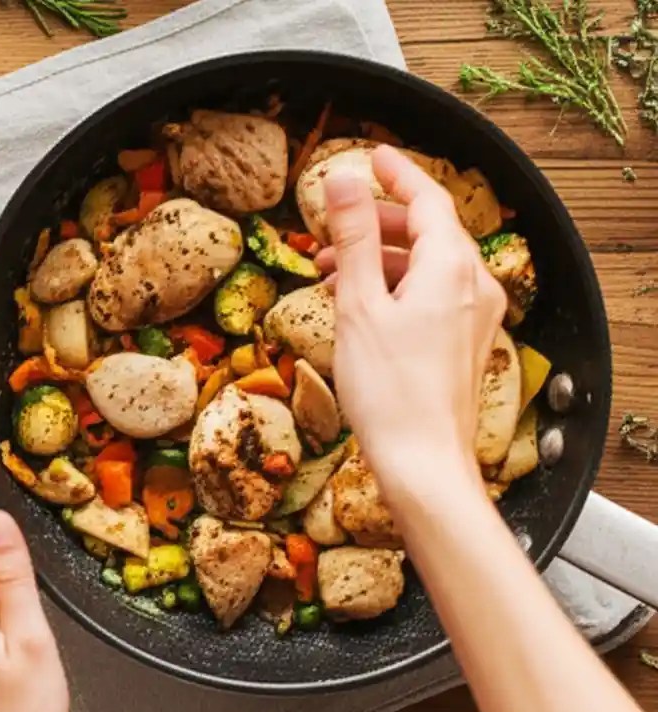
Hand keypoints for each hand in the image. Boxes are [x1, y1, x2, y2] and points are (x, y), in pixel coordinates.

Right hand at [316, 145, 506, 502]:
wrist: (423, 462)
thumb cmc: (390, 391)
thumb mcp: (359, 305)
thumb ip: (352, 237)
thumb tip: (344, 181)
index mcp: (451, 267)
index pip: (428, 199)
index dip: (397, 172)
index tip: (373, 154)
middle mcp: (473, 286)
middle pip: (428, 230)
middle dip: (379, 221)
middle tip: (335, 222)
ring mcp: (474, 317)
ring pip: (427, 264)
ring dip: (381, 257)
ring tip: (333, 269)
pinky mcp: (464, 343)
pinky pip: (432, 294)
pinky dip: (395, 286)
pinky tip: (359, 304)